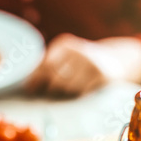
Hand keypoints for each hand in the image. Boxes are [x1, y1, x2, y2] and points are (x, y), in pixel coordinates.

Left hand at [25, 34, 140, 96]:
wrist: (114, 60)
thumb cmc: (80, 63)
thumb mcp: (64, 57)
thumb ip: (47, 66)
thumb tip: (27, 86)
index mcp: (64, 45)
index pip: (44, 65)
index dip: (34, 79)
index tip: (29, 90)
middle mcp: (78, 51)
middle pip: (54, 78)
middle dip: (49, 89)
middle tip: (49, 94)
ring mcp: (91, 63)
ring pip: (68, 88)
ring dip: (65, 94)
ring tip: (68, 91)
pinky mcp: (103, 76)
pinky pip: (83, 93)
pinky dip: (79, 96)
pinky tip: (81, 93)